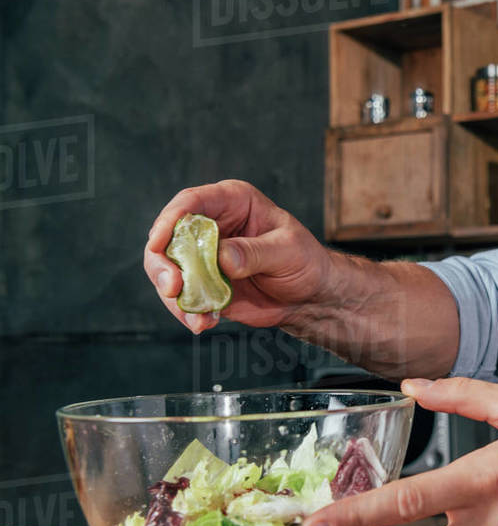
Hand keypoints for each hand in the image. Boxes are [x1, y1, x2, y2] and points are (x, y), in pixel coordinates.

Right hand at [144, 180, 334, 333]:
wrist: (310, 297)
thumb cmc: (305, 261)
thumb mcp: (288, 251)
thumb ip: (254, 252)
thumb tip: (221, 257)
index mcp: (232, 201)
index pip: (191, 201)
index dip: (169, 220)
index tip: (158, 242)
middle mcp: (211, 224)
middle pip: (167, 237)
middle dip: (162, 264)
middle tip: (173, 288)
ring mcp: (203, 255)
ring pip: (167, 269)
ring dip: (173, 295)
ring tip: (197, 318)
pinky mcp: (202, 283)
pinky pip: (181, 295)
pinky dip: (186, 311)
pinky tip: (203, 323)